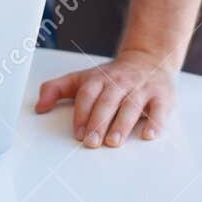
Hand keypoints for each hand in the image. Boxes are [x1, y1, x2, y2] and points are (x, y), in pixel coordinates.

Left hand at [34, 49, 174, 147]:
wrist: (149, 59)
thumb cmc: (113, 77)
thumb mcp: (83, 78)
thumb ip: (57, 90)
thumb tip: (39, 107)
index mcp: (99, 79)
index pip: (88, 94)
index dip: (82, 113)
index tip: (78, 133)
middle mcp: (120, 82)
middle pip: (108, 101)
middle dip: (98, 122)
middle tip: (92, 142)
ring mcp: (142, 89)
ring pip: (131, 105)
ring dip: (122, 124)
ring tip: (113, 141)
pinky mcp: (162, 96)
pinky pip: (159, 109)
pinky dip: (155, 122)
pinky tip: (148, 134)